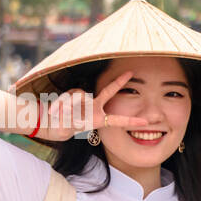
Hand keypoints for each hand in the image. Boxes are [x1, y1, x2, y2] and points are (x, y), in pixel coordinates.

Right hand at [32, 69, 157, 141]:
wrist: (54, 124)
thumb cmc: (65, 128)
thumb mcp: (71, 128)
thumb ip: (73, 120)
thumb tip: (70, 109)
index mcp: (98, 119)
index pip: (117, 119)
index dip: (131, 121)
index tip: (146, 122)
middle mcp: (94, 106)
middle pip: (108, 91)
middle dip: (118, 81)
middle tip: (130, 73)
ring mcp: (83, 99)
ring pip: (79, 95)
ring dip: (68, 106)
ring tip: (61, 116)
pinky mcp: (71, 94)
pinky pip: (68, 96)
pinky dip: (60, 105)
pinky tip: (55, 111)